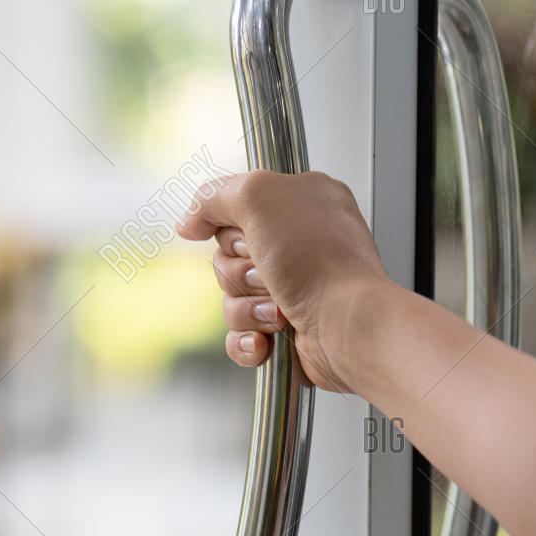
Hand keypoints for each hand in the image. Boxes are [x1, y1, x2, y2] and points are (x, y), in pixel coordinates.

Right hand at [176, 170, 390, 391]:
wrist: (348, 325)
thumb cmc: (319, 260)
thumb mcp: (259, 196)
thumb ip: (214, 196)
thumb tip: (188, 222)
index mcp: (300, 202)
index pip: (236, 207)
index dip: (227, 225)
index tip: (241, 235)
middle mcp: (298, 243)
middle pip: (227, 256)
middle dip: (238, 272)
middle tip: (267, 273)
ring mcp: (293, 287)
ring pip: (231, 297)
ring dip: (247, 308)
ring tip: (279, 310)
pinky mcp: (286, 329)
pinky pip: (240, 334)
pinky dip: (248, 339)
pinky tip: (267, 340)